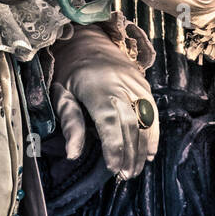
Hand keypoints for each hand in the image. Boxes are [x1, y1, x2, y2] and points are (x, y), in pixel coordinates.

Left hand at [51, 27, 158, 180]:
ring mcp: (135, 82)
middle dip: (130, 153)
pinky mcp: (143, 83)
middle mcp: (119, 83)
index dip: (114, 147)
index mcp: (96, 87)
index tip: (113, 169)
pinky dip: (153, 133)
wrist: (87, 39)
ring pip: (145, 119)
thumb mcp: (61, 95)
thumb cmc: (69, 71)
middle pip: (130, 123)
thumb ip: (70, 124)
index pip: (110, 122)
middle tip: (126, 176)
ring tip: (137, 169)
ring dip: (143, 147)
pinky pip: (152, 110)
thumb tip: (73, 155)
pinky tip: (150, 152)